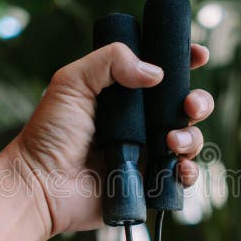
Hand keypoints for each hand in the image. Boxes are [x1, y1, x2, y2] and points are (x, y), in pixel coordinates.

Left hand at [3, 42, 211, 240]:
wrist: (41, 185)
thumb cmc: (49, 133)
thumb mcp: (72, 82)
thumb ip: (110, 61)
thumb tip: (155, 72)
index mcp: (123, 95)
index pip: (162, 73)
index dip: (184, 62)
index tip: (199, 56)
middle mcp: (139, 122)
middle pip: (185, 106)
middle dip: (198, 101)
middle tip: (189, 106)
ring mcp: (146, 153)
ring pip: (189, 139)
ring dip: (192, 137)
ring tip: (170, 141)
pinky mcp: (148, 183)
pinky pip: (182, 176)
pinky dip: (188, 171)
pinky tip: (178, 167)